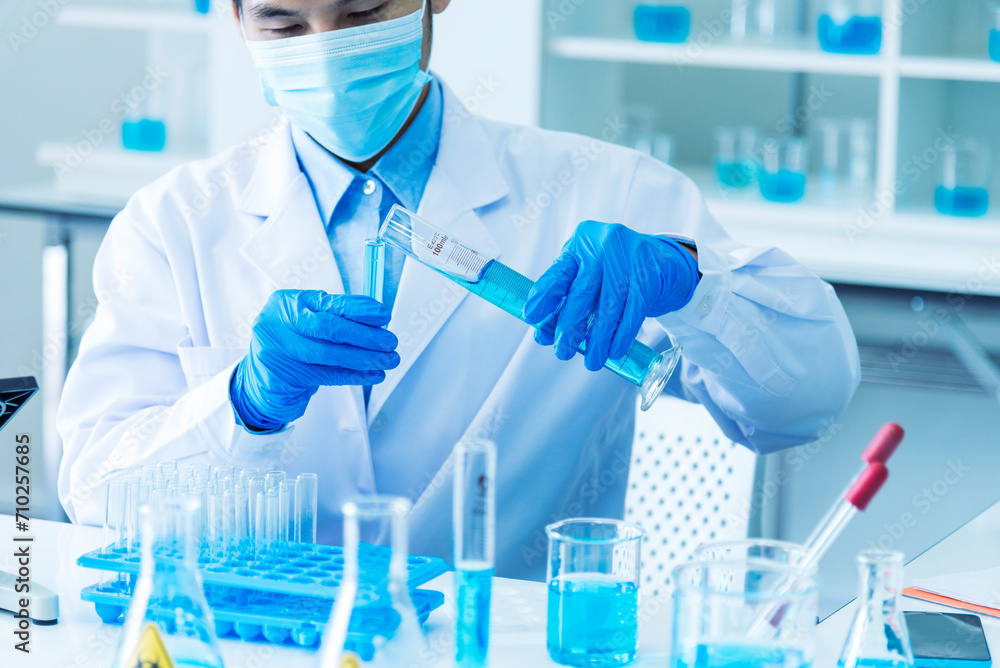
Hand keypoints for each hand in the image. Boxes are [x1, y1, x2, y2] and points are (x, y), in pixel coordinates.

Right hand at [231, 290, 399, 430]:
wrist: (261, 380)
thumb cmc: (291, 346)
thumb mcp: (308, 323)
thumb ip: (336, 316)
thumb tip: (377, 318)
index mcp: (287, 302)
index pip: (328, 303)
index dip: (359, 310)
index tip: (383, 316)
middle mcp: (278, 322)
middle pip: (328, 328)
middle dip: (364, 336)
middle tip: (389, 342)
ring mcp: (276, 350)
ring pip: (328, 354)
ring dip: (364, 358)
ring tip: (387, 360)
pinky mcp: (280, 376)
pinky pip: (325, 376)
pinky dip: (353, 375)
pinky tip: (372, 375)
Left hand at [522, 221, 698, 371]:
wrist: (661, 261)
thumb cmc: (614, 271)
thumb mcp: (587, 276)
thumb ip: (565, 300)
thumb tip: (543, 335)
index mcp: (581, 243)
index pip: (558, 273)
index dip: (543, 297)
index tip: (532, 318)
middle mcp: (603, 244)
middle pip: (582, 292)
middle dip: (570, 327)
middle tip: (562, 352)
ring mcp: (628, 257)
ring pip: (609, 307)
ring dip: (598, 339)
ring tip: (593, 362)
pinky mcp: (649, 274)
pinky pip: (633, 312)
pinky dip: (622, 336)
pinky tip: (614, 350)